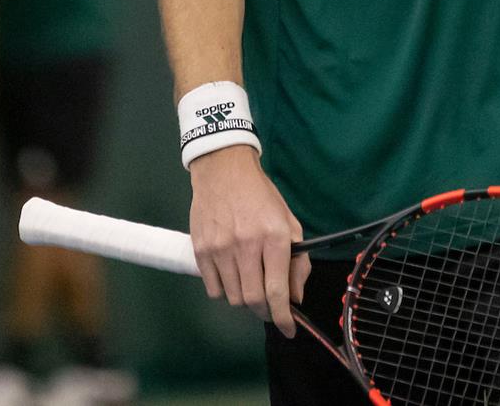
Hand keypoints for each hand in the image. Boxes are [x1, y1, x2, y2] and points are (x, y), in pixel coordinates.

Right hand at [188, 146, 309, 335]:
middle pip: (253, 300)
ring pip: (233, 298)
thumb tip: (295, 298)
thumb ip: (297, 261)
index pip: (277, 291)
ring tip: (250, 284)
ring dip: (245, 299)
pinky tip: (231, 275)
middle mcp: (246, 245)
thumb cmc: (261, 197)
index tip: (289, 328)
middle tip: (269, 307)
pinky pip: (213, 288)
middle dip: (265, 311)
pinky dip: (224, 290)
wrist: (224, 171)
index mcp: (274, 237)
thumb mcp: (288, 223)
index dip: (283, 317)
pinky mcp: (201, 250)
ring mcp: (220, 249)